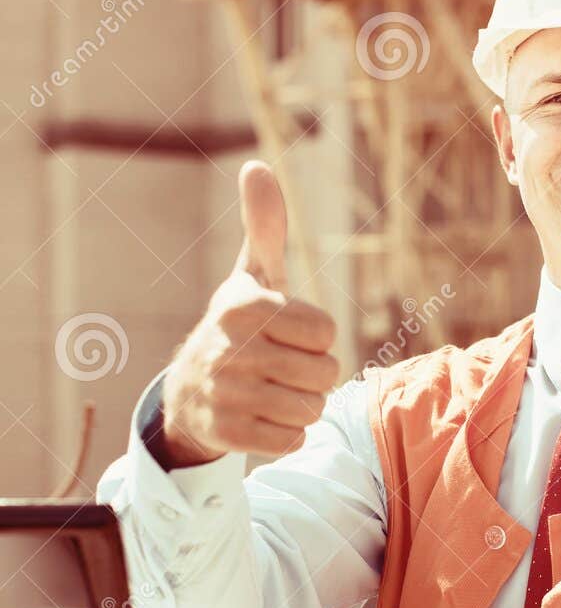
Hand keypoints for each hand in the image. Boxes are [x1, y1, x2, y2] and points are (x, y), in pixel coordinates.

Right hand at [160, 160, 338, 466]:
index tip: (288, 335)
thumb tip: (258, 167)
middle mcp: (232, 348)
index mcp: (244, 307)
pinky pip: (291, 440)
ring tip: (272, 392)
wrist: (188, 394)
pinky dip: (285, 434)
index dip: (316, 338)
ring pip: (311, 409)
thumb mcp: (251, 277)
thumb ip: (265, 226)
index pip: (325, 331)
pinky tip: (261, 418)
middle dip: (313, 376)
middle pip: (325, 374)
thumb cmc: (236, 328)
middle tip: (282, 369)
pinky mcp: (227, 434)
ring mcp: (227, 394)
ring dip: (301, 406)